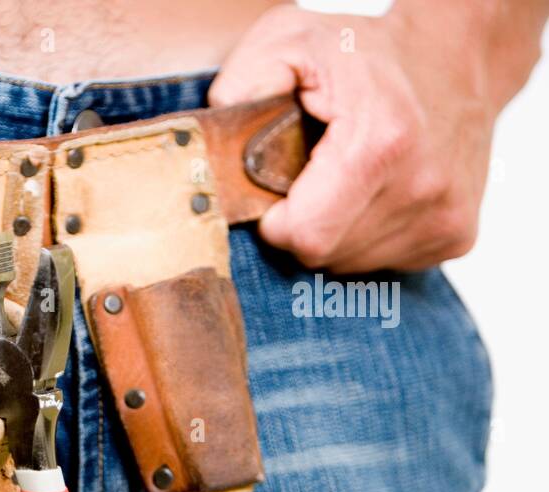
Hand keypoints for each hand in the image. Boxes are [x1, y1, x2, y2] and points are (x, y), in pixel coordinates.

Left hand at [209, 1, 545, 272]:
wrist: (460, 55)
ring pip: (351, 264)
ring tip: (346, 183)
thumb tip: (217, 144)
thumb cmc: (368, 52)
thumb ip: (245, 86)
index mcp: (379, 145)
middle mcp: (421, 187)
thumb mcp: (291, 40)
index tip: (278, 192)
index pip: (304, 236)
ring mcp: (444, 217)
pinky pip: (384, 264)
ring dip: (336, 232)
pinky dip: (368, 237)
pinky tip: (375, 196)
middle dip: (303, 224)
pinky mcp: (455, 236)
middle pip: (323, 255)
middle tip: (311, 179)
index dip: (276, 221)